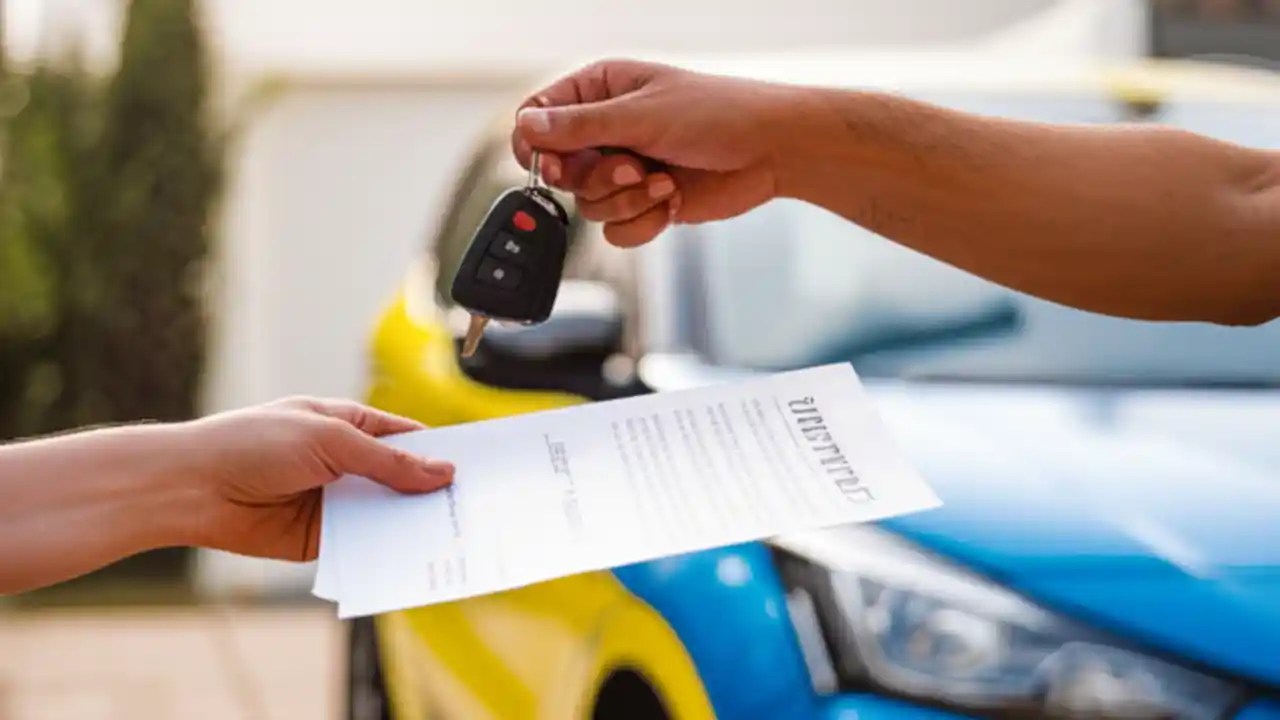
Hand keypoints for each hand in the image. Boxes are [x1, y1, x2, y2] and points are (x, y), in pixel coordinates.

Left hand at [181, 397, 453, 561]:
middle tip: (476, 508)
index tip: (478, 468)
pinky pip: (363, 545)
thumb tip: (442, 472)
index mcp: (349, 425)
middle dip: (434, 493)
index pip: (408, 439)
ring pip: (387, 515)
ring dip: (414, 525)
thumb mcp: (330, 440)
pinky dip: (386, 552)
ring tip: (455, 536)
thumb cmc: (252, 444)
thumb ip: (387, 462)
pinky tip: (414, 559)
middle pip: (403, 480)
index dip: (442, 452)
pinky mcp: (322, 539)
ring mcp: (335, 502)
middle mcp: (346, 464)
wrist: (191, 488)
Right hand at [511, 59, 797, 246]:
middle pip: (561, 171)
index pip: (538, 118)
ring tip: (662, 182)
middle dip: (597, 177)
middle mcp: (607, 131)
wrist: (771, 150)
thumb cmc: (718, 114)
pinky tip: (671, 200)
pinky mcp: (645, 203)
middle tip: (630, 166)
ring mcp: (626, 170)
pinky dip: (642, 222)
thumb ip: (579, 125)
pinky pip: (616, 230)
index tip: (550, 165)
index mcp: (600, 92)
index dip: (536, 146)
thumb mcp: (642, 114)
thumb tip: (526, 127)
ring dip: (626, 200)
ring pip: (588, 205)